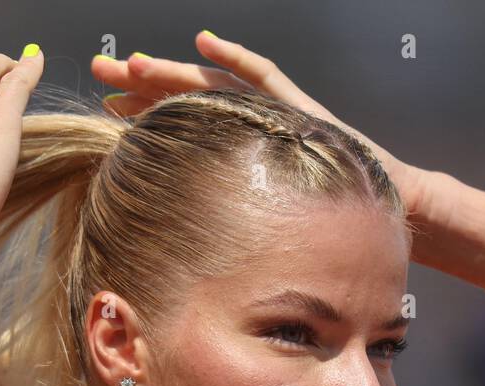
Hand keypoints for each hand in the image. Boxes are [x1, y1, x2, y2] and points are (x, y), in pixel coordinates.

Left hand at [91, 31, 431, 216]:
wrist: (383, 203)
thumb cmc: (322, 222)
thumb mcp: (261, 224)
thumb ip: (226, 220)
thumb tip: (179, 244)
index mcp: (233, 148)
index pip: (180, 122)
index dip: (143, 112)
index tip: (105, 109)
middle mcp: (247, 124)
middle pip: (186, 95)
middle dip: (142, 84)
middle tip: (101, 73)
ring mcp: (272, 112)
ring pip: (214, 82)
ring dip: (174, 70)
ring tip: (136, 61)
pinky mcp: (298, 108)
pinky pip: (263, 76)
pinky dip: (234, 58)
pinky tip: (206, 42)